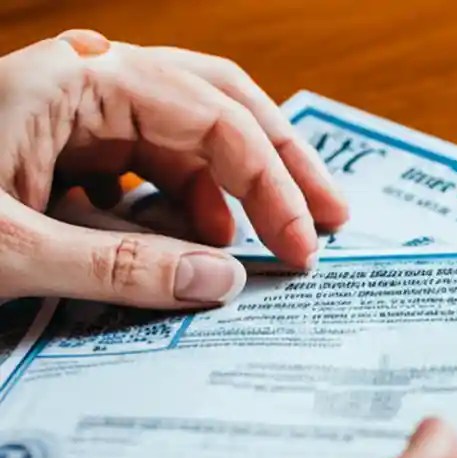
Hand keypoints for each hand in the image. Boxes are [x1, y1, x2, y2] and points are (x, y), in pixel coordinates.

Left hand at [0, 29, 346, 308]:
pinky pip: (142, 164)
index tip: (303, 244)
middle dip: (277, 165)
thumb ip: (118, 267)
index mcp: (77, 80)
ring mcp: (71, 111)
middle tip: (327, 218)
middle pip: (216, 105)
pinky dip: (176, 205)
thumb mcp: (11, 248)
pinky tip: (186, 242)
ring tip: (253, 245)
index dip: (272, 184)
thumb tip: (222, 281)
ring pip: (182, 136)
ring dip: (225, 192)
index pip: (215, 118)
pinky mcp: (58, 146)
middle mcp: (83, 81)